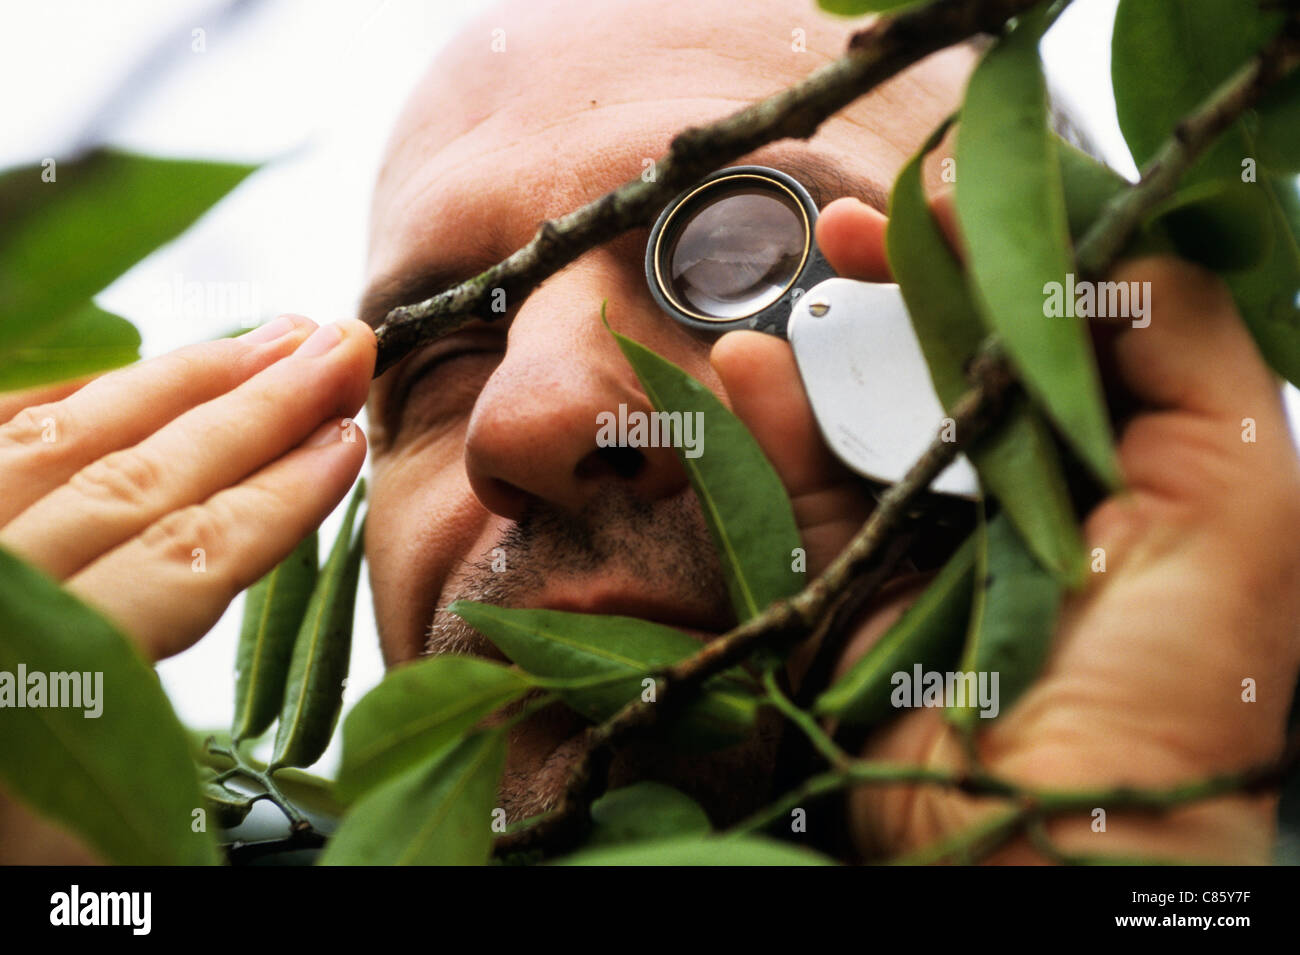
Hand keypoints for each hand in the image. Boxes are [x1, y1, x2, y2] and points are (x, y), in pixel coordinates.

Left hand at [0, 315, 374, 860]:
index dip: (276, 495)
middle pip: (127, 482)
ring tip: (263, 339)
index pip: (178, 565)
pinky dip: (56, 399)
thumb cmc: (2, 865)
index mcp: (28, 691)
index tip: (348, 438)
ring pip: (52, 443)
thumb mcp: (81, 855)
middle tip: (338, 347)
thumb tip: (223, 557)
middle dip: (250, 407)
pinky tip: (123, 373)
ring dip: (172, 383)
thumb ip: (145, 722)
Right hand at [710, 194, 1299, 863]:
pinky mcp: (849, 572)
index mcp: (1121, 453)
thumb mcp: (1237, 484)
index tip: (944, 194)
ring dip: (825, 336)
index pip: (1057, 316)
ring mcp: (929, 526)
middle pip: (952, 347)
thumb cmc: (1171, 671)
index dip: (1002, 245)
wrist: (1046, 828)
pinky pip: (797, 482)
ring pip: (865, 403)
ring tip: (793, 281)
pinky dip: (764, 421)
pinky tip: (743, 369)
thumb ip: (1187, 339)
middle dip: (904, 275)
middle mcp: (1025, 480)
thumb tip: (1102, 238)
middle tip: (850, 223)